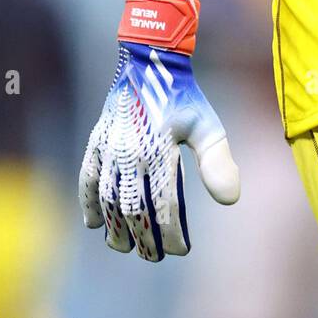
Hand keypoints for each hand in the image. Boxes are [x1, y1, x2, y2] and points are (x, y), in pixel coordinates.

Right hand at [79, 0, 238, 261]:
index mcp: (159, 151)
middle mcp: (130, 154)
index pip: (164, 207)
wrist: (150, 61)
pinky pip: (87, 179)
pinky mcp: (96, 142)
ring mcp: (110, 149)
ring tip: (126, 247)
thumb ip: (217, 161)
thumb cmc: (184, 96)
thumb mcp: (206, 124)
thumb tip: (231, 200)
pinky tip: (94, 223)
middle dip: (144, 239)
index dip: (172, 234)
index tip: (182, 249)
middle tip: (155, 256)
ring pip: (107, 201)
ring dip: (115, 228)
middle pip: (133, 211)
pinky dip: (88, 203)